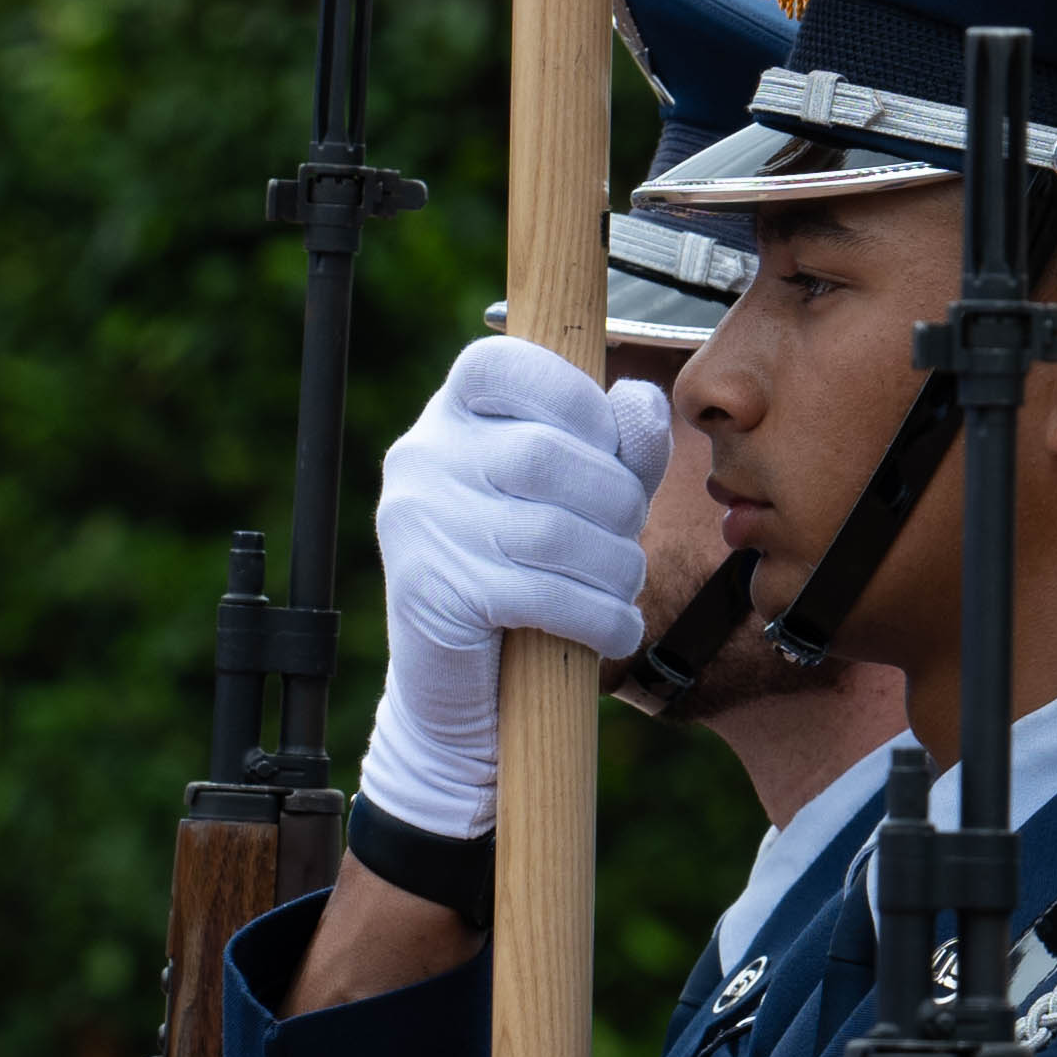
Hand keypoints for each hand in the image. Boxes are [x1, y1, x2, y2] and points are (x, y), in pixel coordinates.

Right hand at [356, 337, 669, 843]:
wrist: (461, 693)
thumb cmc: (527, 578)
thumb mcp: (583, 497)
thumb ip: (618, 443)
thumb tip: (638, 402)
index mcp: (452, 414)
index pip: (505, 363)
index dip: (577, 403)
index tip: (608, 454)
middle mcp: (422, 456)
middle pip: (546, 455)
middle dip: (615, 503)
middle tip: (629, 541)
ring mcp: (418, 523)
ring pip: (550, 530)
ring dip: (614, 568)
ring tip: (623, 591)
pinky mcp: (431, 591)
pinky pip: (539, 594)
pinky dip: (598, 618)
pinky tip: (614, 631)